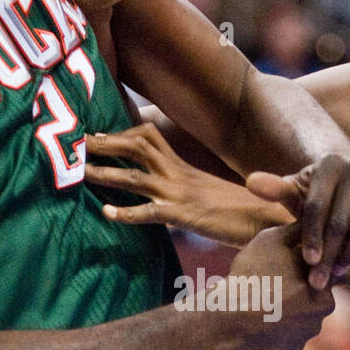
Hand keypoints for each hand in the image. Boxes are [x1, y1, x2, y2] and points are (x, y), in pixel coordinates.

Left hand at [85, 121, 290, 245]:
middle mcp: (179, 174)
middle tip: (76, 144)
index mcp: (184, 166)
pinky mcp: (185, 215)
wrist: (272, 217)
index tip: (97, 134)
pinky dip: (125, 212)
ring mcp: (180, 193)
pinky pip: (149, 212)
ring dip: (104, 174)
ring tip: (78, 173)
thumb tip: (178, 193)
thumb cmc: (243, 208)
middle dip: (104, 143)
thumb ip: (191, 187)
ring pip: (134, 177)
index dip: (119, 132)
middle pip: (136, 145)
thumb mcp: (212, 191)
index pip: (147, 136)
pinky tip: (106, 214)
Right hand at [223, 223, 349, 349]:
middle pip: (317, 297)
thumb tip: (315, 219)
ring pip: (301, 317)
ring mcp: (311, 330)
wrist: (230, 316)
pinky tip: (257, 320)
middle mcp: (324, 306)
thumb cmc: (250, 273)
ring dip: (283, 311)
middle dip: (298, 294)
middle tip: (270, 288)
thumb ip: (300, 232)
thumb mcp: (272, 240)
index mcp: (324, 277)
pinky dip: (275, 328)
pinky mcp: (295, 348)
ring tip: (258, 302)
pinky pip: (289, 335)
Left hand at [246, 155, 349, 290]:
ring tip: (340, 273)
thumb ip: (277, 190)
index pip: (317, 206)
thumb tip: (251, 182)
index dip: (311, 236)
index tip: (307, 262)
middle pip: (342, 220)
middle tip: (320, 279)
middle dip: (330, 254)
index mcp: (329, 164)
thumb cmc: (320, 198)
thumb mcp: (298, 194)